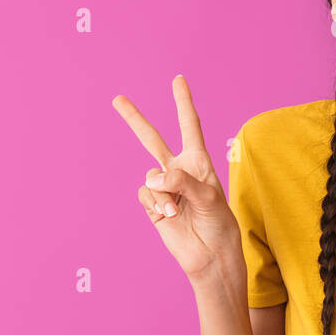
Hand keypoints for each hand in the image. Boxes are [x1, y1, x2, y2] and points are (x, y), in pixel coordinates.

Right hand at [112, 75, 240, 283]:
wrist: (209, 255)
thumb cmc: (218, 223)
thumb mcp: (208, 197)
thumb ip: (182, 180)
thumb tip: (153, 176)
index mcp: (198, 161)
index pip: (189, 126)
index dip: (183, 102)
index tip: (178, 79)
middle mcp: (178, 170)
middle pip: (152, 139)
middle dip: (134, 119)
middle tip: (117, 99)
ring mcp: (163, 188)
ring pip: (150, 174)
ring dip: (163, 192)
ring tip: (178, 209)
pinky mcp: (152, 205)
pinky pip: (146, 194)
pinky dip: (156, 203)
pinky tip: (170, 215)